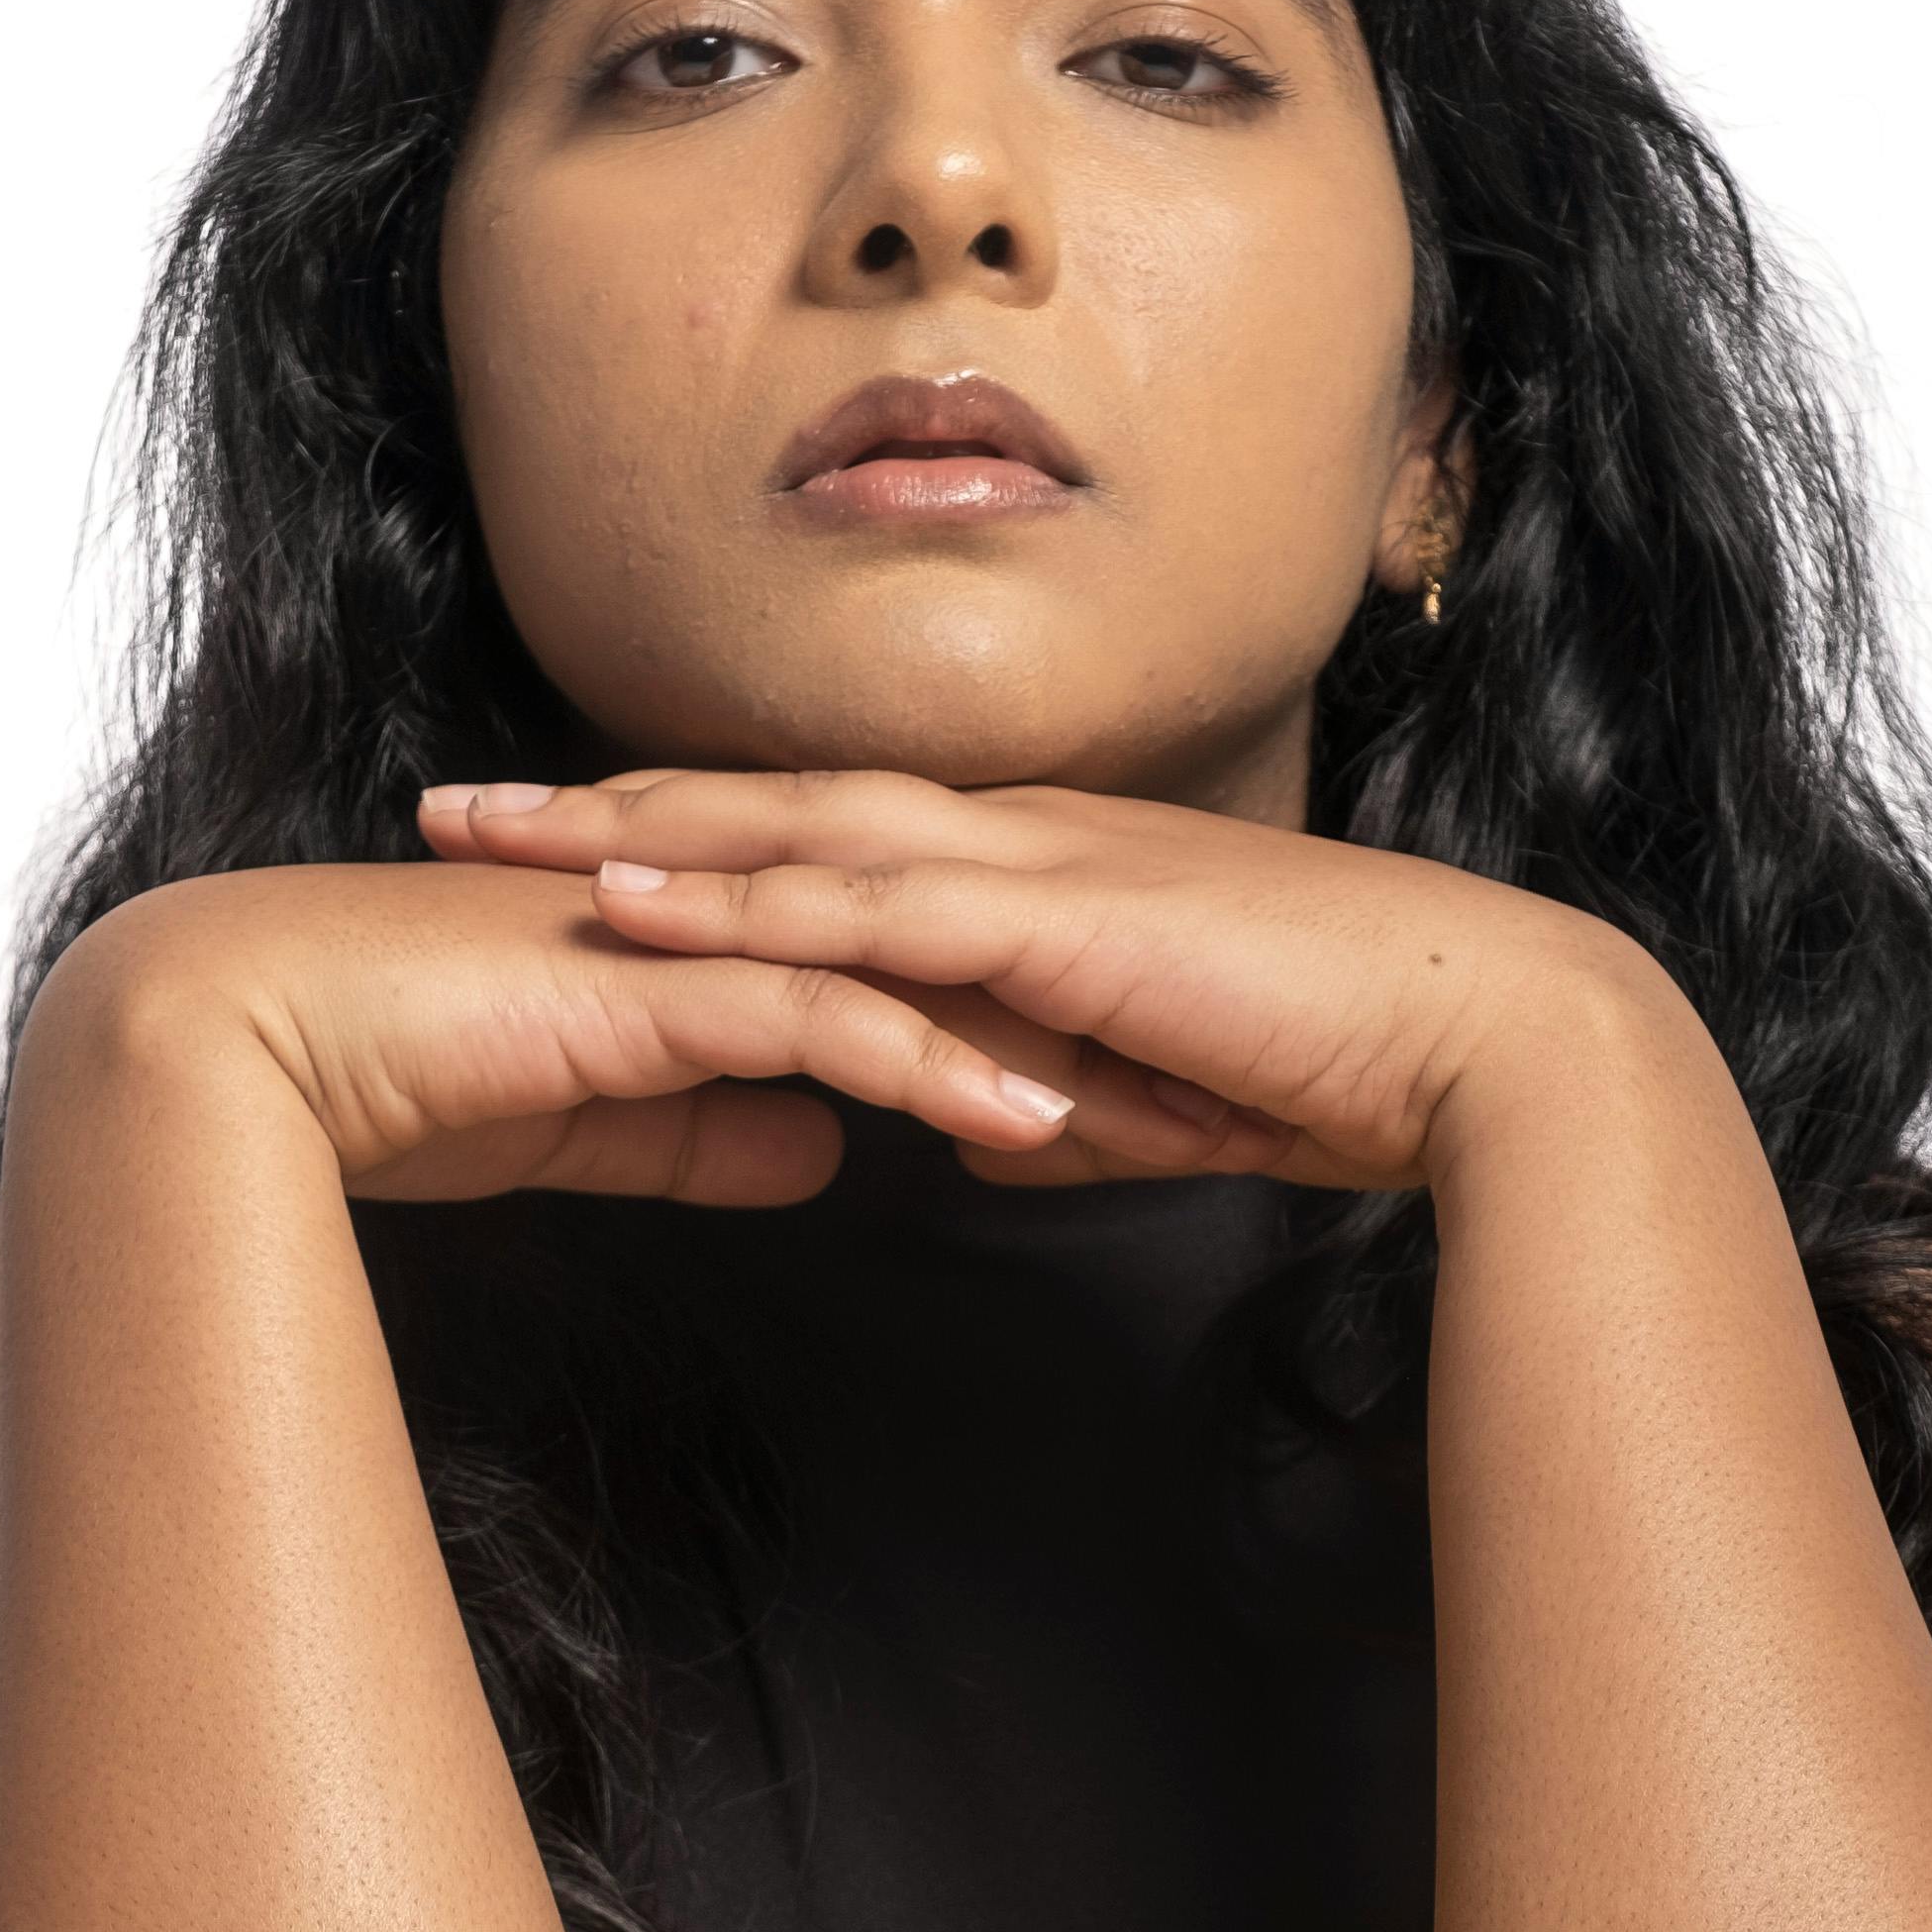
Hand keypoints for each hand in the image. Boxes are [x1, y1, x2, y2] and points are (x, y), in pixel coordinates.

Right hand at [35, 855, 1095, 1206]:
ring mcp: (686, 933)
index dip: (1025, 1010)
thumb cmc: (386, 1078)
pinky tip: (1026, 1127)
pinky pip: (827, 1024)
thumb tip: (820, 1151)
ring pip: (911, 971)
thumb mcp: (596, 1122)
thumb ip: (709, 1124)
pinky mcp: (653, 984)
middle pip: (942, 943)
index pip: (903, 953)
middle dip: (1080, 1012)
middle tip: (1213, 1072)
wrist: (242, 1050)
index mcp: (705, 924)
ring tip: (1169, 1112)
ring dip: (1045, 1042)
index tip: (1137, 1075)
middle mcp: (712, 906)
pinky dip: (936, 1071)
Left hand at [417, 771, 1662, 1191]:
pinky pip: (863, 907)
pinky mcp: (1055, 925)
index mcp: (1040, 866)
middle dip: (601, 803)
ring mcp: (1033, 866)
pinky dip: (735, 901)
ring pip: (786, 833)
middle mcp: (1019, 837)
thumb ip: (1056, 1096)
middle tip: (450, 812)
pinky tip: (635, 907)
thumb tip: (971, 1131)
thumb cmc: (1342, 1065)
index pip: (828, 832)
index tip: (560, 843)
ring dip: (626, 834)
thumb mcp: (1158, 1090)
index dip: (690, 830)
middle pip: (768, 800)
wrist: (1481, 1040)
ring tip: (487, 843)